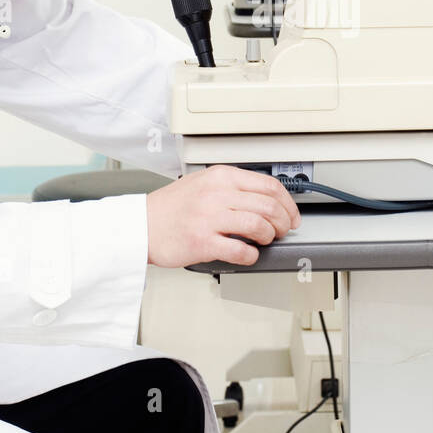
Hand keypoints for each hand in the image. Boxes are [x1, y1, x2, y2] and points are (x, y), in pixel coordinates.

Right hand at [145, 165, 300, 267]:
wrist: (140, 225)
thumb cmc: (170, 208)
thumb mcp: (202, 183)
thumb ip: (232, 187)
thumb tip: (264, 200)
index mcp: (221, 177)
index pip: (269, 185)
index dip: (288, 203)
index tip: (292, 214)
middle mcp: (217, 194)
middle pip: (269, 206)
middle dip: (284, 222)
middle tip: (283, 230)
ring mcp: (210, 218)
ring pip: (259, 226)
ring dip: (269, 237)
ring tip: (265, 241)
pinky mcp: (203, 242)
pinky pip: (240, 250)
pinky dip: (252, 255)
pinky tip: (248, 254)